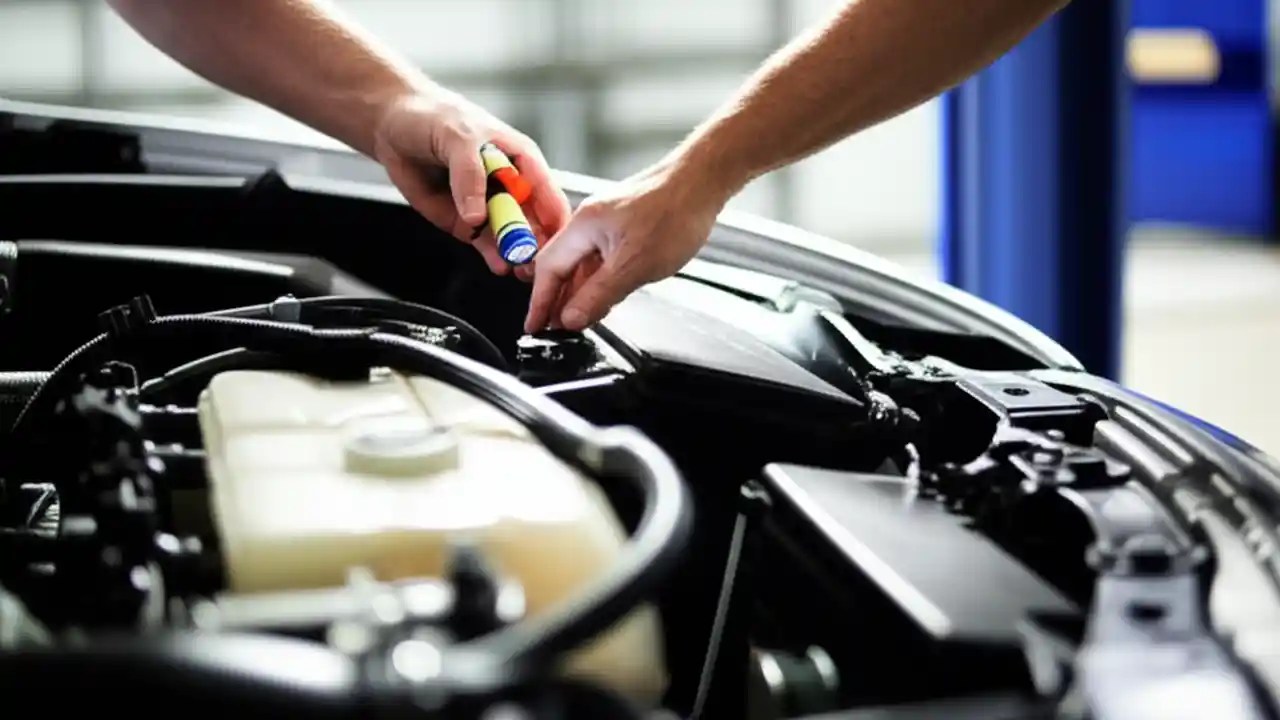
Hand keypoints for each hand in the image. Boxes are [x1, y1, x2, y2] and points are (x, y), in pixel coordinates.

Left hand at [372, 88, 569, 276]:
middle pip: (536, 221)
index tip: (558, 241)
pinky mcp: (468, 222)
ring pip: (513, 237)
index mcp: (521, 158)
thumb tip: (477, 215)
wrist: (395, 127)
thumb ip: (469, 174)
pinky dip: (494, 257)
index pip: (548, 192)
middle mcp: (511, 185)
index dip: (555, 217)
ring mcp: (490, 205)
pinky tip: (500, 265)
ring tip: (520, 269)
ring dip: (519, 254)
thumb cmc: (434, 117)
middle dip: (538, 243)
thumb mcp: (456, 137)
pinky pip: (486, 244)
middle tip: (535, 261)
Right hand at [523, 160, 725, 332]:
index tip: (534, 326)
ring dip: (578, 292)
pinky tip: (603, 297)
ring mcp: (608, 222)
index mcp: (583, 226)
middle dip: (556, 299)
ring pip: (583, 264)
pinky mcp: (626, 226)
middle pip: (562, 266)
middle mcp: (590, 222)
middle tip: (553, 329)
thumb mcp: (634, 265)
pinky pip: (602, 258)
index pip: (548, 269)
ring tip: (577, 320)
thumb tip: (571, 318)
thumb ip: (599, 294)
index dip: (539, 301)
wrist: (705, 181)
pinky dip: (598, 280)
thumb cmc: (675, 212)